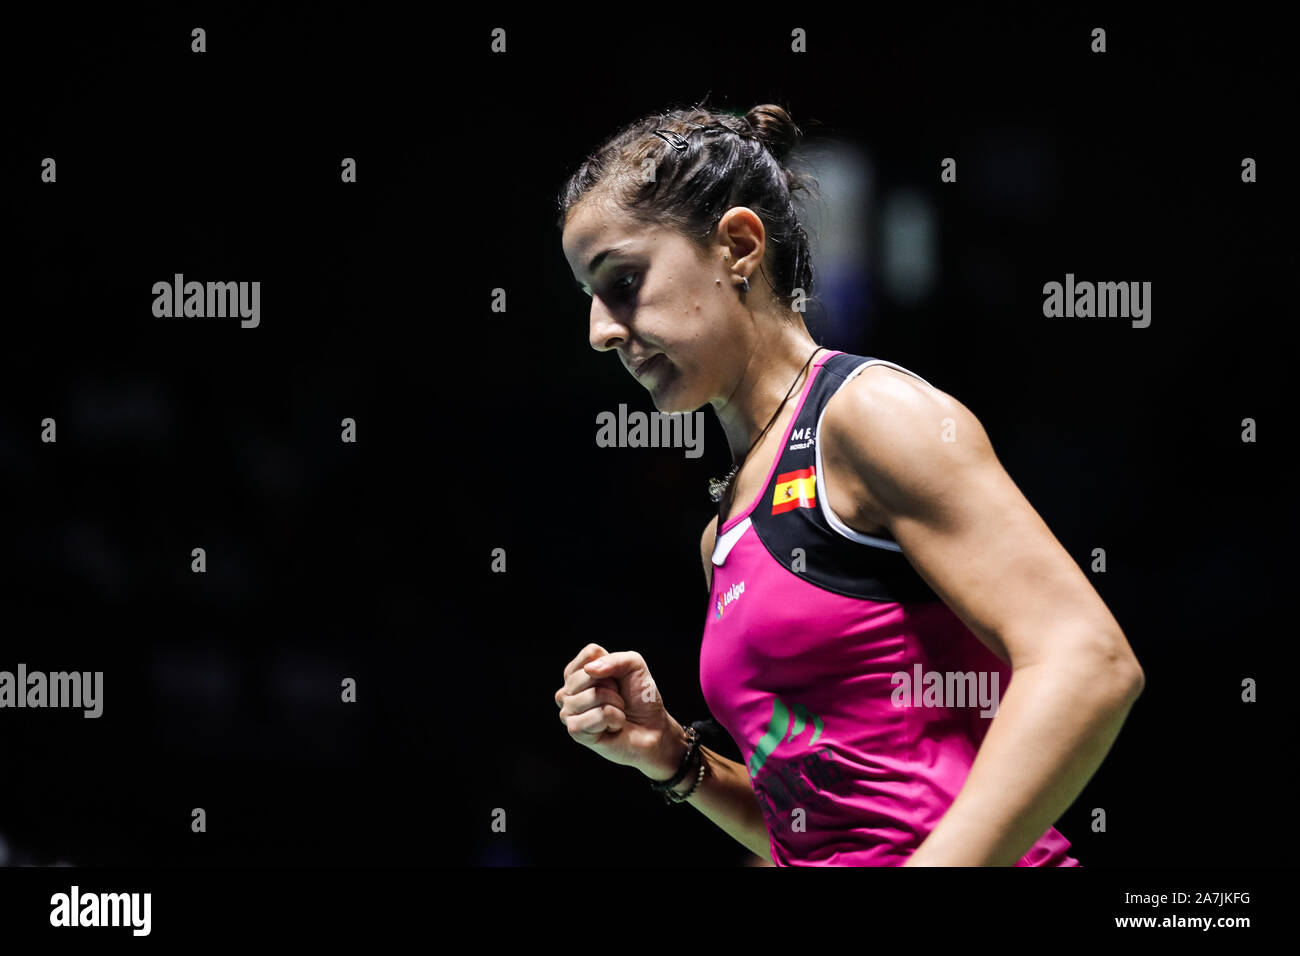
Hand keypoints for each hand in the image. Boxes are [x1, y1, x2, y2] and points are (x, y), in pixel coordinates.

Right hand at [555, 643, 684, 776]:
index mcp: (577, 672)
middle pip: (589, 674)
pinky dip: (615, 719)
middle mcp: (567, 691)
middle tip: (618, 699)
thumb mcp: (633, 667)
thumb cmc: (640, 698)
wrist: (652, 728)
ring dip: (616, 704)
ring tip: (616, 713)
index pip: (591, 652)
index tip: (617, 679)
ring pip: (594, 695)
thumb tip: (590, 670)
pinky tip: (612, 727)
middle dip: (613, 686)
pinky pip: (600, 715)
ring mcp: (568, 711)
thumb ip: (614, 660)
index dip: (612, 664)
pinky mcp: (575, 730)